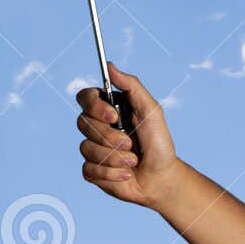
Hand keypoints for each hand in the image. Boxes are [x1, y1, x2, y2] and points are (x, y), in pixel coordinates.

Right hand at [75, 63, 180, 209]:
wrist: (162, 178)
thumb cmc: (158, 142)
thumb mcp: (151, 110)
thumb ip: (131, 85)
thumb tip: (109, 65)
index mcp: (107, 109)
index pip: (84, 98)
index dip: (94, 107)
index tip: (113, 116)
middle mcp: (96, 127)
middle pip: (82, 123)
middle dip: (110, 137)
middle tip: (131, 144)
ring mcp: (92, 149)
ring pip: (86, 148)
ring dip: (114, 157)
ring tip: (133, 160)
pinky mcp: (92, 170)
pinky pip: (88, 169)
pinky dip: (111, 174)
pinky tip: (126, 174)